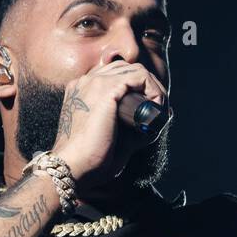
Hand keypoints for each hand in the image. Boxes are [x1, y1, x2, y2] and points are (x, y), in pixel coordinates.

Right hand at [51, 60, 167, 192]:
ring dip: (154, 87)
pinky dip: (155, 90)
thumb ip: (135, 124)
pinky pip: (141, 77)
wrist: (73, 167)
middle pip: (127, 69)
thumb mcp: (114, 136)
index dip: (137, 88)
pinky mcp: (107, 89)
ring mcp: (94, 82)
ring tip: (160, 108)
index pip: (115, 76)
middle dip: (148, 86)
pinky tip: (158, 106)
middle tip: (158, 108)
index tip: (150, 107)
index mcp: (81, 90)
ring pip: (136, 70)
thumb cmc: (90, 159)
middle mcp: (85, 81)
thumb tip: (164, 114)